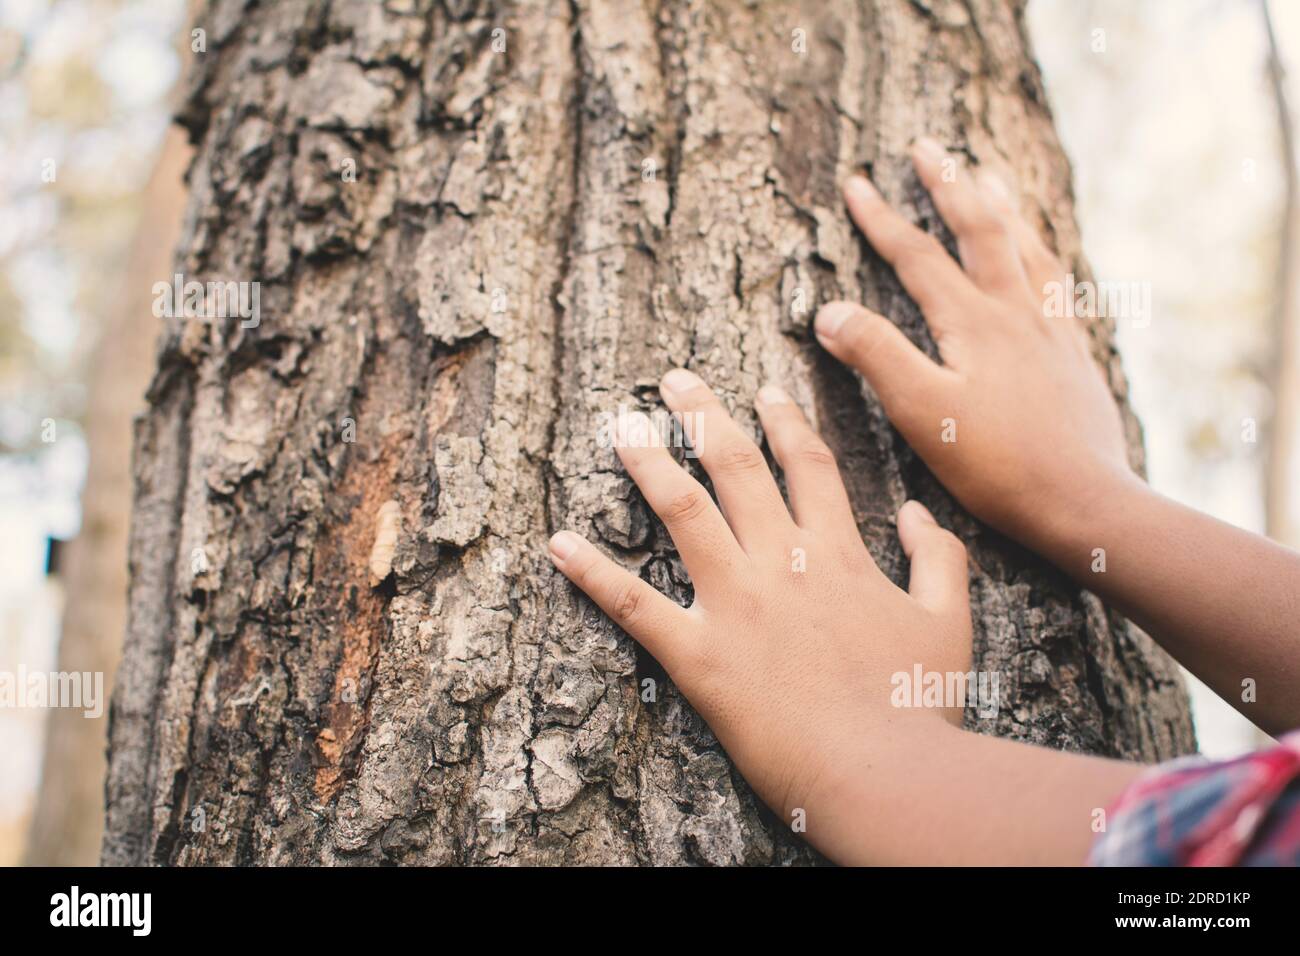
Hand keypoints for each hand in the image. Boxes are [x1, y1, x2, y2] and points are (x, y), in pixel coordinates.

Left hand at [548, 368, 971, 857]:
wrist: (884, 773)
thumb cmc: (919, 705)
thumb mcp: (948, 622)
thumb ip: (938, 559)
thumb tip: (918, 514)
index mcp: (838, 554)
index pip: (808, 467)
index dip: (787, 423)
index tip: (768, 391)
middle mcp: (781, 563)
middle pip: (736, 468)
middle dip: (704, 416)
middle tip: (674, 381)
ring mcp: (735, 604)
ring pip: (682, 512)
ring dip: (648, 463)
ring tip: (620, 425)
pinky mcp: (698, 654)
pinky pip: (634, 604)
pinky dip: (592, 573)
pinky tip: (559, 544)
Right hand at [814, 138, 1135, 555]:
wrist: (1085, 499)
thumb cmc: (998, 464)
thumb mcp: (922, 412)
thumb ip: (877, 356)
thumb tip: (831, 311)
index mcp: (974, 321)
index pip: (917, 256)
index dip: (882, 219)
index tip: (856, 183)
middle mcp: (1017, 311)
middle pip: (982, 229)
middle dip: (949, 185)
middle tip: (929, 147)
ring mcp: (1051, 330)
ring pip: (1027, 246)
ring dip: (1002, 205)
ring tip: (990, 172)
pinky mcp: (1074, 355)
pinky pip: (1058, 282)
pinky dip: (1043, 252)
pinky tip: (1042, 257)